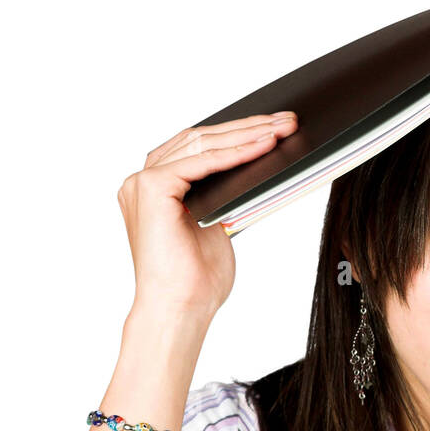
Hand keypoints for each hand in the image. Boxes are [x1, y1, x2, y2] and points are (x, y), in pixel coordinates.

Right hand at [116, 111, 299, 321]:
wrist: (181, 310)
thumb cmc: (198, 281)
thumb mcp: (219, 225)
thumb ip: (226, 196)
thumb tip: (257, 169)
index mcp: (157, 189)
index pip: (199, 148)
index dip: (237, 133)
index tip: (274, 126)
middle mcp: (143, 181)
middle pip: (200, 140)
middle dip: (247, 127)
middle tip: (287, 120)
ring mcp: (142, 183)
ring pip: (201, 145)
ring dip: (245, 134)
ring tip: (282, 129)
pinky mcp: (151, 189)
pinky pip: (200, 161)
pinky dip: (233, 153)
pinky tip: (262, 145)